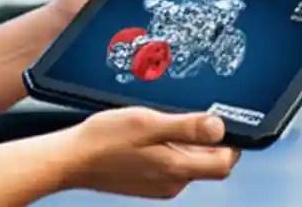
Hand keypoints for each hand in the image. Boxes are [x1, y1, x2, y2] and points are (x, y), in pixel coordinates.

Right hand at [55, 107, 240, 198]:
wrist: (70, 159)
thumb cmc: (104, 139)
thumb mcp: (148, 122)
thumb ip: (187, 126)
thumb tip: (220, 127)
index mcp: (177, 169)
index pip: (224, 163)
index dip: (230, 142)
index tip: (221, 122)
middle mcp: (172, 183)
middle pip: (208, 164)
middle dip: (206, 140)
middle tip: (187, 116)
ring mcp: (159, 186)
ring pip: (188, 164)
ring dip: (184, 144)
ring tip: (160, 124)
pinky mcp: (146, 185)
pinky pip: (169, 167)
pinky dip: (167, 151)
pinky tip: (146, 137)